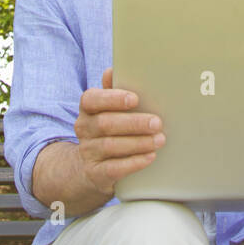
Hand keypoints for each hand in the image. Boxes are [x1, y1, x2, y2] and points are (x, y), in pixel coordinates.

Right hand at [74, 67, 163, 196]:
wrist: (91, 167)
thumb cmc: (109, 129)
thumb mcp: (109, 109)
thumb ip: (113, 91)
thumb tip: (112, 70)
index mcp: (88, 109)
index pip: (92, 100)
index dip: (112, 99)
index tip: (135, 99)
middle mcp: (83, 129)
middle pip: (105, 124)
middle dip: (134, 123)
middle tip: (157, 122)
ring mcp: (88, 152)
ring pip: (111, 146)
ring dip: (138, 142)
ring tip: (159, 139)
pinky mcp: (96, 173)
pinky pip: (113, 169)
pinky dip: (133, 162)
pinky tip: (150, 157)